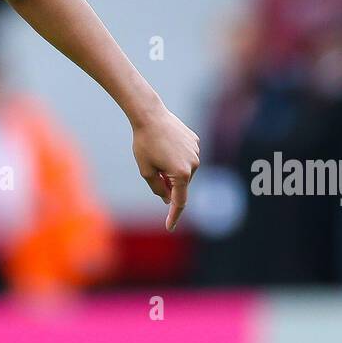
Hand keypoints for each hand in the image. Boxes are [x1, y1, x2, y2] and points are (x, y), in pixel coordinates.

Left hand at [131, 107, 200, 231]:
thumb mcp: (146, 171)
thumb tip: (168, 198)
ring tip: (157, 154)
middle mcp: (194, 164)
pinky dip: (176, 157)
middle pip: (180, 185)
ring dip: (172, 171)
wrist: (150, 115)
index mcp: (181, 174)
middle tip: (153, 171)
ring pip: (184, 171)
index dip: (173, 216)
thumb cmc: (144, 144)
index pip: (179, 202)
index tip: (169, 227)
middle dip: (168, 184)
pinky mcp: (195, 141)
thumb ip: (158, 188)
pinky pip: (186, 157)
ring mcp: (196, 152)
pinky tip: (165, 145)